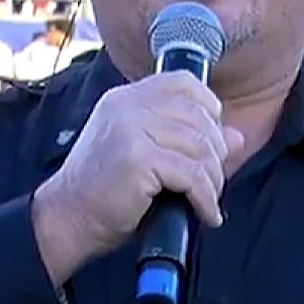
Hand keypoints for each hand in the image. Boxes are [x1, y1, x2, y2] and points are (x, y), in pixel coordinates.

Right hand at [32, 71, 243, 283]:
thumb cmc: (104, 193)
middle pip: (198, 115)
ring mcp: (130, 129)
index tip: (214, 140)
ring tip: (208, 201)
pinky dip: (205, 198)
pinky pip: (192, 174)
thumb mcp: (144, 156)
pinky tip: (205, 214)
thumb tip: (236, 137)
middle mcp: (127, 107)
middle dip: (216, 151)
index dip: (209, 107)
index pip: (182, 83)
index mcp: (125, 99)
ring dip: (213, 179)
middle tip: (213, 181)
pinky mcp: (137, 158)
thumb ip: (185, 140)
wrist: (67, 220)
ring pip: (199, 146)